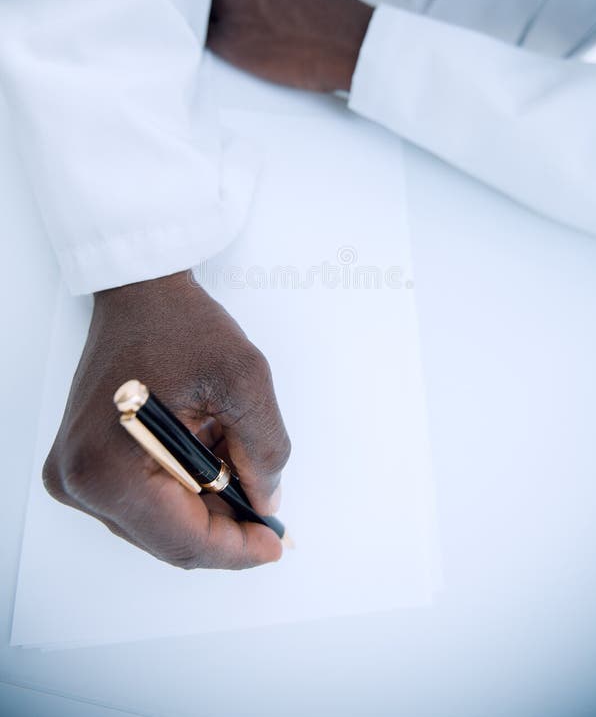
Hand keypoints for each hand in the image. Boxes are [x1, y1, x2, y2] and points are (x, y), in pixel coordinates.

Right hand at [42, 271, 290, 568]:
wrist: (140, 292)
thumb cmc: (181, 323)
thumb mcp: (244, 379)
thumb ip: (264, 450)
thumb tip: (266, 503)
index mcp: (109, 467)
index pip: (183, 540)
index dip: (236, 550)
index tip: (274, 543)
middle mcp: (79, 479)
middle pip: (168, 538)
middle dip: (223, 528)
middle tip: (267, 514)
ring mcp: (75, 474)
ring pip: (157, 522)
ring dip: (203, 507)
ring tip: (233, 464)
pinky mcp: (83, 463)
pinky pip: (142, 500)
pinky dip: (181, 490)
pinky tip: (205, 456)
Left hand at [207, 0, 373, 92]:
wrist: (352, 44)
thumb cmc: (328, 15)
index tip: (243, 7)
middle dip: (219, 6)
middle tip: (245, 28)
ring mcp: (230, 0)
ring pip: (203, 13)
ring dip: (217, 27)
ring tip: (249, 42)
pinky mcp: (227, 36)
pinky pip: (205, 41)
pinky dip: (218, 49)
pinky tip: (240, 55)